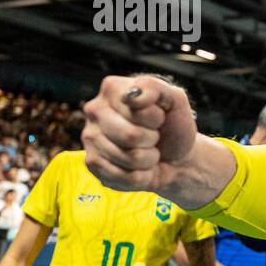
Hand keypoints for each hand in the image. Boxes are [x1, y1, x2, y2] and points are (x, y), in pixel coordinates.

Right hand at [83, 75, 198, 195]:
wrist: (176, 158)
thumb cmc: (173, 127)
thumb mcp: (175, 101)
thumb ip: (156, 89)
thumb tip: (132, 97)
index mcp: (112, 89)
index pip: (138, 110)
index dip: (157, 118)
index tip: (159, 116)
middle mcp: (94, 110)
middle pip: (130, 136)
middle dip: (152, 140)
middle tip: (153, 136)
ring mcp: (89, 137)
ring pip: (129, 157)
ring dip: (149, 159)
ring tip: (147, 151)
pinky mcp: (91, 163)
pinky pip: (122, 176)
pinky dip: (141, 176)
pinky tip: (140, 167)